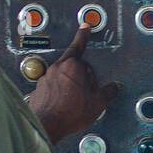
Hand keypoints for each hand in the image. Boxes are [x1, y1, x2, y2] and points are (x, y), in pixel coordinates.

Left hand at [28, 24, 119, 144]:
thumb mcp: (98, 103)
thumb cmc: (71, 112)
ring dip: (70, 85)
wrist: (45, 126)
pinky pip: (53, 87)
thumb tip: (114, 87)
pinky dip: (60, 93)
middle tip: (88, 90)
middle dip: (82, 74)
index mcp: (73, 65)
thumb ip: (108, 92)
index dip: (84, 36)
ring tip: (76, 102)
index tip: (85, 27)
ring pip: (63, 76)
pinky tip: (64, 105)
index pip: (80, 46)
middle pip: (73, 65)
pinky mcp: (39, 89)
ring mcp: (46, 78)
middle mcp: (57, 67)